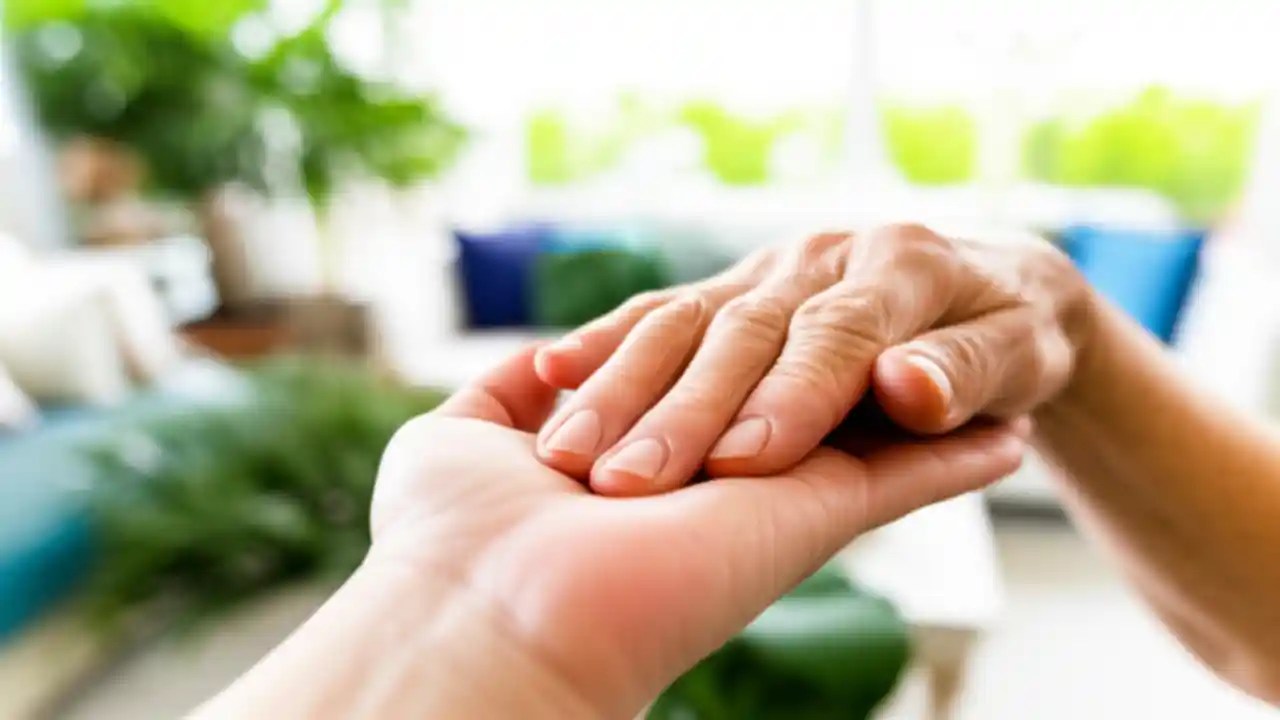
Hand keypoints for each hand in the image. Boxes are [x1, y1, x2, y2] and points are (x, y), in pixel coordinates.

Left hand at [365, 346, 1025, 717]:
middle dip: (859, 377)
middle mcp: (715, 463)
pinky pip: (908, 475)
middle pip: (807, 398)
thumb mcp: (463, 434)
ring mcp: (767, 486)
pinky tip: (1009, 435)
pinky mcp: (809, 507)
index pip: (719, 381)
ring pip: (872, 433)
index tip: (801, 328)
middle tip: (915, 347)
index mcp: (647, 441)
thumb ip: (508, 390)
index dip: (763, 356)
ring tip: (983, 380)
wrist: (481, 610)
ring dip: (929, 408)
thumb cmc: (454, 528)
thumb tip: (539, 360)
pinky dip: (960, 455)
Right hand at [533, 223, 1091, 495]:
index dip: (794, 394)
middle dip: (693, 407)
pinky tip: (553, 371)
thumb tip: (910, 386)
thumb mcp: (1020, 351)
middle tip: (641, 478)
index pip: (839, 335)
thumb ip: (964, 372)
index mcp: (903, 271)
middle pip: (746, 331)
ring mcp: (768, 273)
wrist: (1000, 278)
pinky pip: (657, 311)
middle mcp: (822, 263)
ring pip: (685, 319)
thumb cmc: (1018, 332)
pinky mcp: (729, 290)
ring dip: (626, 383)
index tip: (749, 459)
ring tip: (572, 449)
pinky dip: (604, 341)